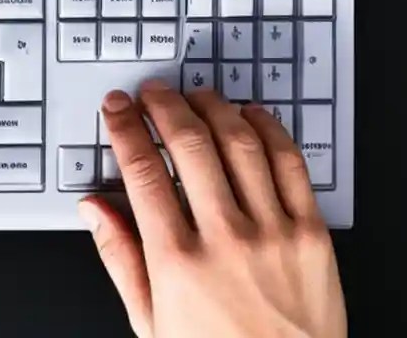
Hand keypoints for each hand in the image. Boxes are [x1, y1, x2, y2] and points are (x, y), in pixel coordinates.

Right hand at [79, 81, 344, 337]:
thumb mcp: (150, 321)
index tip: (118, 108)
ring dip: (214, 109)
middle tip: (153, 92)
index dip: (125, 128)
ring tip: (197, 96)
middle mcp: (225, 239)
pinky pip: (290, 165)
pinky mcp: (312, 235)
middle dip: (165, 106)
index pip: (142, 171)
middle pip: (190, 145)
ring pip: (240, 144)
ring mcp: (273, 233)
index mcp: (177, 261)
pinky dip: (269, 131)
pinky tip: (251, 117)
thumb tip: (94, 209)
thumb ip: (120, 258)